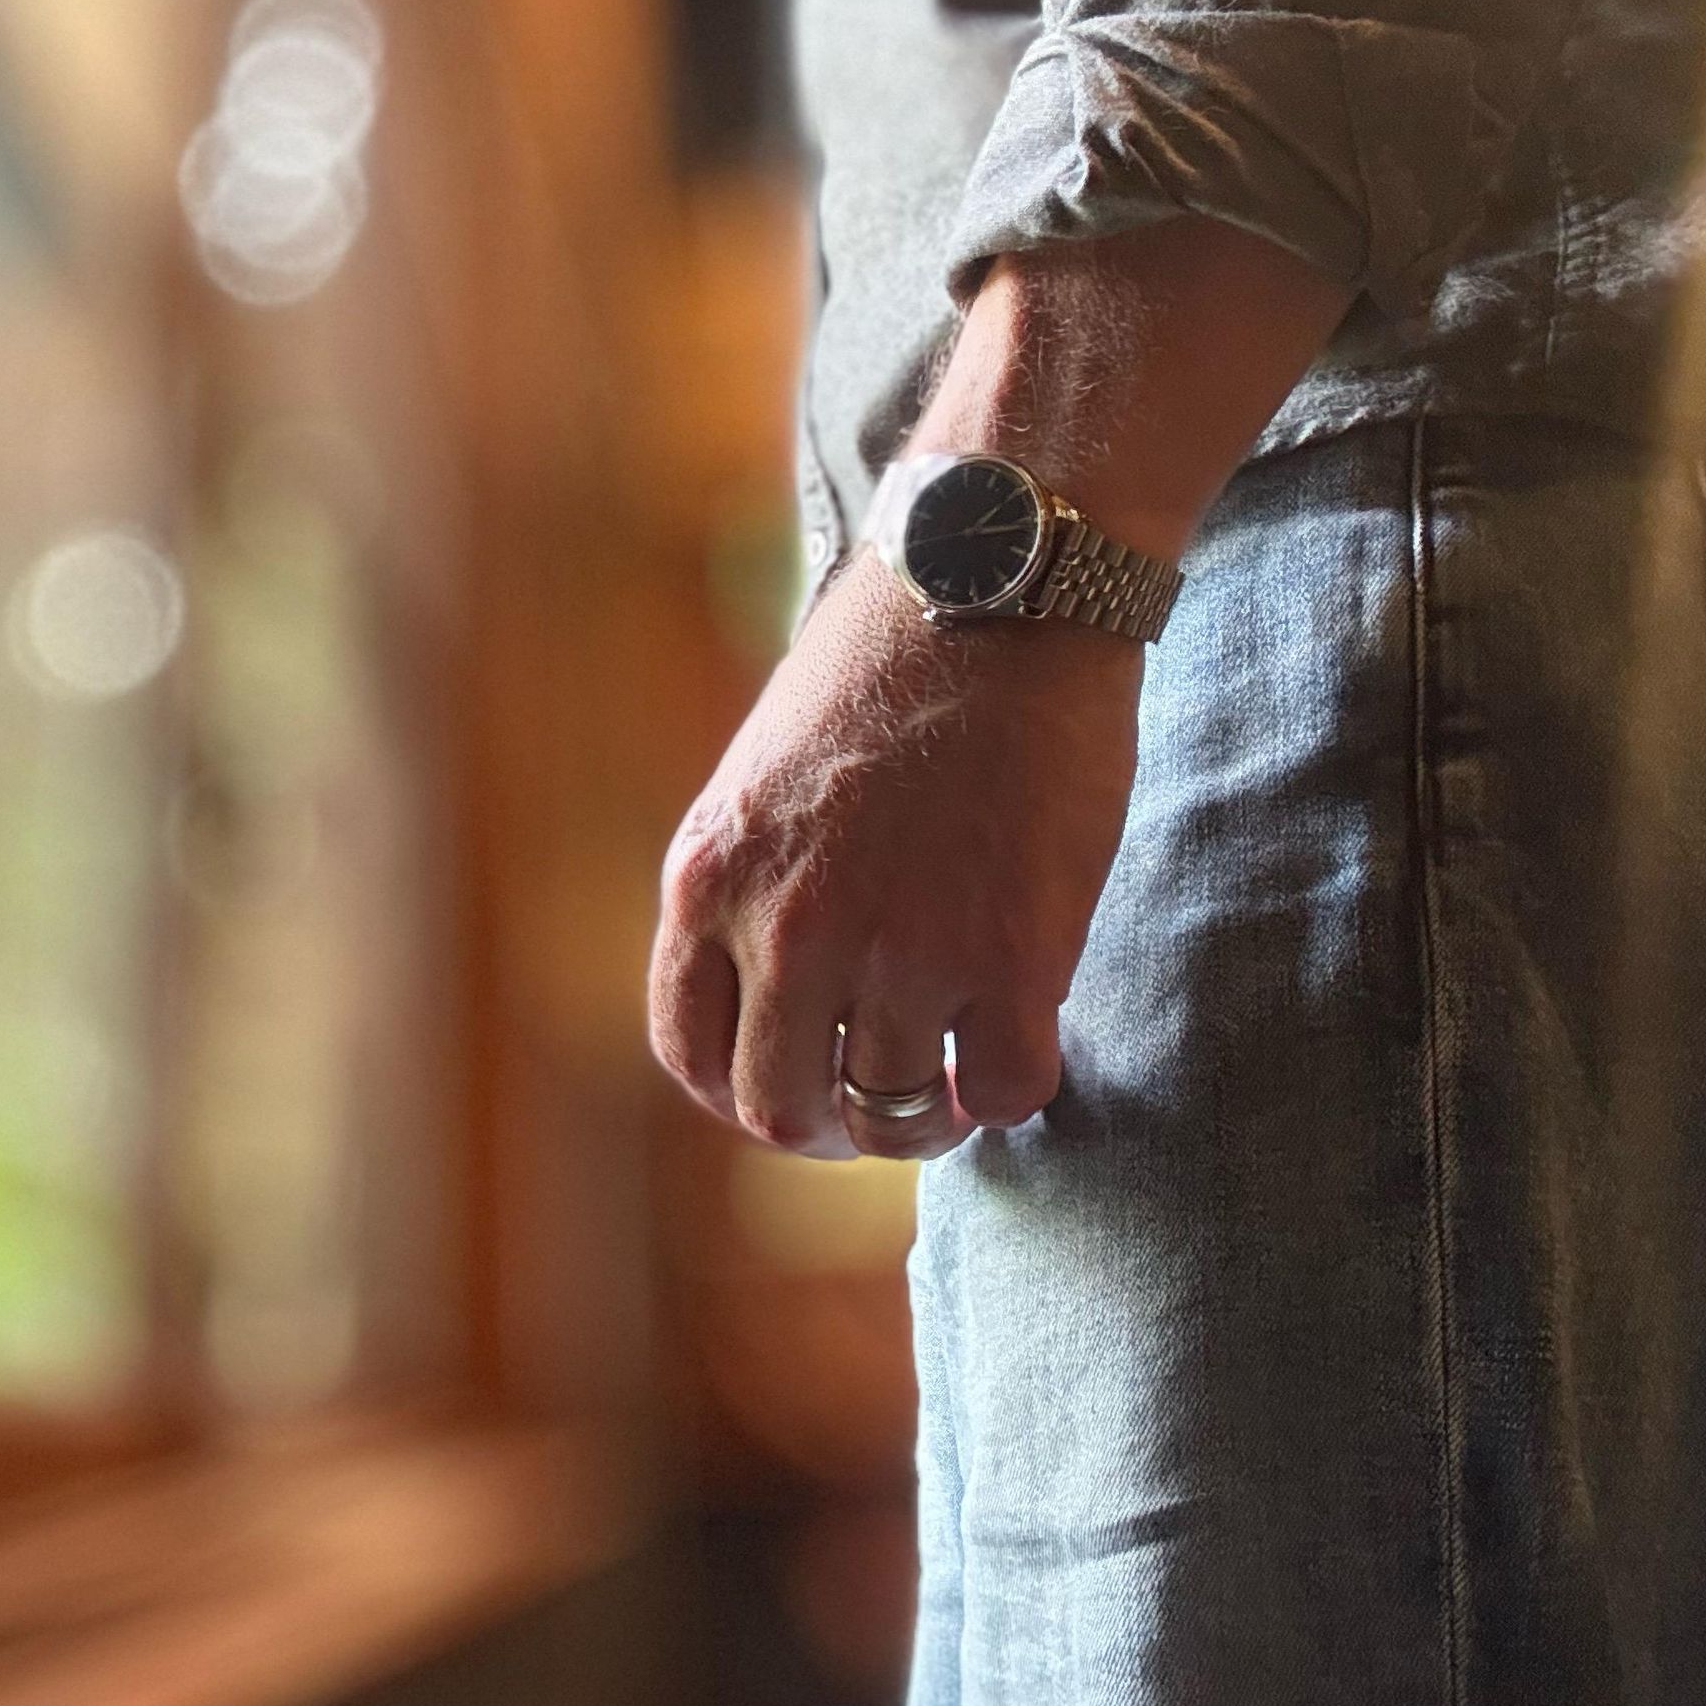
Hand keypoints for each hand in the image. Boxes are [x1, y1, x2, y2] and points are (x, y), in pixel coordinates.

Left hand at [647, 553, 1142, 1158]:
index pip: (689, 1054)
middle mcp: (788, 925)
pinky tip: (1016, 1044)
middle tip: (875, 1103)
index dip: (741, 1094)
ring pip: (891, 1114)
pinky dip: (1006, 1093)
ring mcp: (899, 946)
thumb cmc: (890, 665)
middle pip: (780, 1110)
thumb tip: (785, 998)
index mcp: (709, 876)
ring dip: (925, 1115)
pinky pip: (999, 1092)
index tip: (793, 1085)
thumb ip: (757, 887)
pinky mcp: (1012, 952)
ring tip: (952, 1075)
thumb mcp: (766, 777)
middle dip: (827, 1126)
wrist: (999, 579)